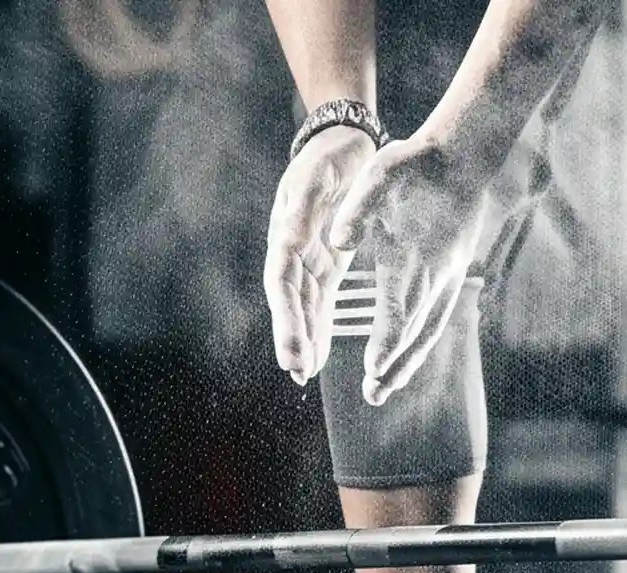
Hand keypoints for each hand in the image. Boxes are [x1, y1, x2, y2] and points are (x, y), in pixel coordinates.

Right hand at [264, 126, 375, 384]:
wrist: (343, 144)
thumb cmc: (329, 158)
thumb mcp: (318, 175)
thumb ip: (304, 205)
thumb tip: (290, 238)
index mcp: (286, 234)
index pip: (283, 285)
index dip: (286, 319)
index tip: (292, 350)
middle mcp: (292, 252)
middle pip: (290, 303)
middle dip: (293, 338)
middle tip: (297, 373)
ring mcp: (309, 260)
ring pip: (304, 308)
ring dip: (304, 340)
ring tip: (303, 374)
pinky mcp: (326, 263)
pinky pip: (320, 302)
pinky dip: (319, 327)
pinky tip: (319, 355)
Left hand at [328, 134, 491, 405]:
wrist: (465, 156)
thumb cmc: (418, 164)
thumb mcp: (382, 176)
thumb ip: (358, 210)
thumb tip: (337, 241)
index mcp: (413, 258)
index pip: (400, 311)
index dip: (386, 343)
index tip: (373, 371)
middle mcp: (436, 276)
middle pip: (415, 333)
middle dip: (394, 365)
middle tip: (374, 394)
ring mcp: (450, 277)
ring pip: (429, 330)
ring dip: (409, 360)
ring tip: (388, 386)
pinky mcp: (455, 273)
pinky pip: (439, 317)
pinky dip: (422, 341)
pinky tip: (410, 352)